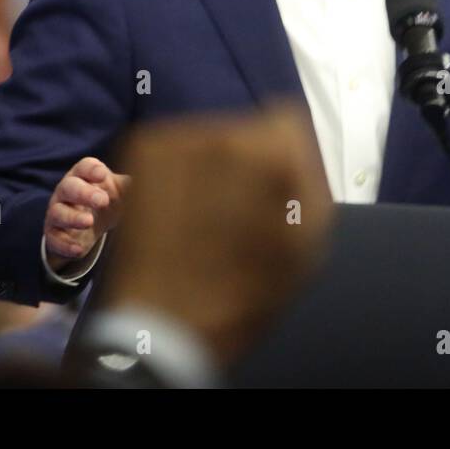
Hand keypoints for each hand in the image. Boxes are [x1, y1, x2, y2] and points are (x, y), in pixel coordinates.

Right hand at [44, 157, 129, 269]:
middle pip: (69, 187)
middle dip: (84, 192)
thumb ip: (132, 185)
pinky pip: (55, 239)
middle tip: (103, 200)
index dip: (92, 169)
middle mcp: (67, 191)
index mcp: (84, 175)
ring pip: (58, 212)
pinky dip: (66, 245)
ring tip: (89, 222)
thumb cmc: (106, 198)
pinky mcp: (54, 234)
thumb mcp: (119, 190)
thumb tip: (155, 179)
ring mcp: (58, 212)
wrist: (89, 224)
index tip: (103, 174)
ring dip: (73, 217)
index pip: (84, 167)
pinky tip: (79, 249)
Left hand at [100, 102, 332, 366]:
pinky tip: (178, 210)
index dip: (287, 160)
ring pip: (211, 136)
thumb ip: (310, 181)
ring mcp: (173, 139)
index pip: (288, 122)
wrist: (162, 326)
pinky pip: (176, 148)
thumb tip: (296, 147)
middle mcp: (219, 131)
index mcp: (267, 153)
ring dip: (214, 166)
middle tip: (239, 211)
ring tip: (205, 215)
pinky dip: (181, 171)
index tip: (276, 195)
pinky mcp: (139, 152)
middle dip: (249, 161)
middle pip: (248, 128)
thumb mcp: (306, 244)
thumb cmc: (244, 293)